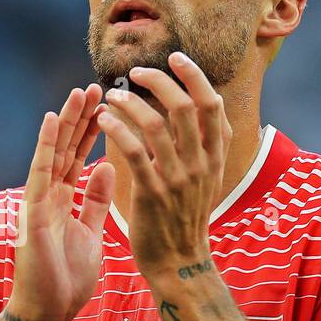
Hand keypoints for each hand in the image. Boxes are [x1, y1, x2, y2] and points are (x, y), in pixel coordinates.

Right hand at [4, 84, 112, 320]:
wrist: (47, 312)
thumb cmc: (66, 280)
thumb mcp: (91, 234)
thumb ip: (96, 201)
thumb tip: (108, 167)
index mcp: (63, 201)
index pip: (79, 157)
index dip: (93, 131)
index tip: (107, 105)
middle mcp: (48, 196)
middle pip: (66, 148)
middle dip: (82, 118)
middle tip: (97, 86)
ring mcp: (38, 201)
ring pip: (53, 153)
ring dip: (66, 121)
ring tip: (80, 92)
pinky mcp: (32, 211)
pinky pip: (39, 173)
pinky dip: (44, 146)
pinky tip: (52, 120)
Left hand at [97, 52, 231, 280]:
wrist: (179, 262)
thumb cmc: (185, 218)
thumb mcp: (207, 180)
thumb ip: (203, 146)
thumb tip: (198, 108)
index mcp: (216, 157)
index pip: (213, 104)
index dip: (196, 76)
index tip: (176, 58)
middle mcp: (202, 163)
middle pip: (187, 106)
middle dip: (161, 80)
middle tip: (137, 71)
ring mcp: (179, 178)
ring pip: (157, 124)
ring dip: (132, 102)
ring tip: (113, 95)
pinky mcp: (153, 192)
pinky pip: (135, 150)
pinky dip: (118, 128)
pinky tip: (104, 119)